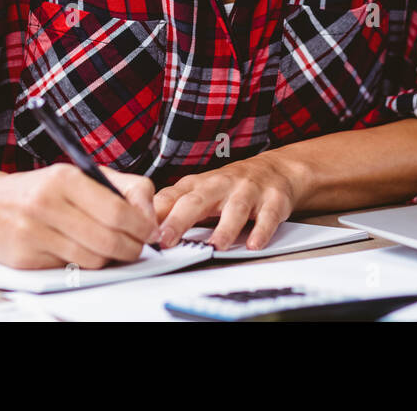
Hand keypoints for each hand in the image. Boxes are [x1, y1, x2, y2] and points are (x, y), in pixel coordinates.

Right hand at [0, 164, 158, 269]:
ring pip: (92, 259)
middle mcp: (46, 203)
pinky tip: (78, 250)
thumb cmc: (40, 189)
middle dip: (131, 248)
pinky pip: (69, 269)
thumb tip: (150, 216)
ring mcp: (33, 232)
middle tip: (137, 246)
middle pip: (107, 240)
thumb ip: (120, 189)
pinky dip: (81, 263)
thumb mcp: (78, 174)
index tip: (149, 231)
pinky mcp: (25, 258)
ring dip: (109, 259)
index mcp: (64, 177)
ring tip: (109, 248)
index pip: (116, 210)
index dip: (141, 226)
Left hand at [153, 153, 303, 251]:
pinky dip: (262, 230)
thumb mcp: (200, 190)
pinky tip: (254, 244)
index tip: (140, 230)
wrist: (275, 169)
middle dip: (180, 219)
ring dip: (225, 227)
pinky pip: (268, 216)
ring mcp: (248, 191)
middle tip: (166, 239)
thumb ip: (174, 206)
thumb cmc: (230, 186)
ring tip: (215, 246)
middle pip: (197, 200)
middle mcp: (221, 185)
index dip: (156, 214)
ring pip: (235, 208)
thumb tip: (141, 226)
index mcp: (199, 185)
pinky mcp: (273, 200)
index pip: (172, 197)